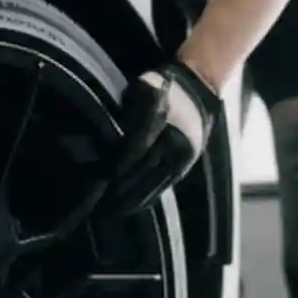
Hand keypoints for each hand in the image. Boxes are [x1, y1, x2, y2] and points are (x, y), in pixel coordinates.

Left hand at [102, 59, 222, 216]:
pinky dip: (148, 197)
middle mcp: (171, 142)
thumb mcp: (142, 89)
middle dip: (120, 187)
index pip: (137, 147)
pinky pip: (164, 186)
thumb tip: (109, 137)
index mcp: (160, 120)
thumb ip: (128, 112)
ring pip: (154, 183)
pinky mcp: (185, 165)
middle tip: (99, 203)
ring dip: (132, 199)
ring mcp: (179, 157)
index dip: (119, 164)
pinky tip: (133, 206)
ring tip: (112, 211)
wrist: (199, 89)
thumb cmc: (163, 86)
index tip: (105, 177)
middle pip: (143, 170)